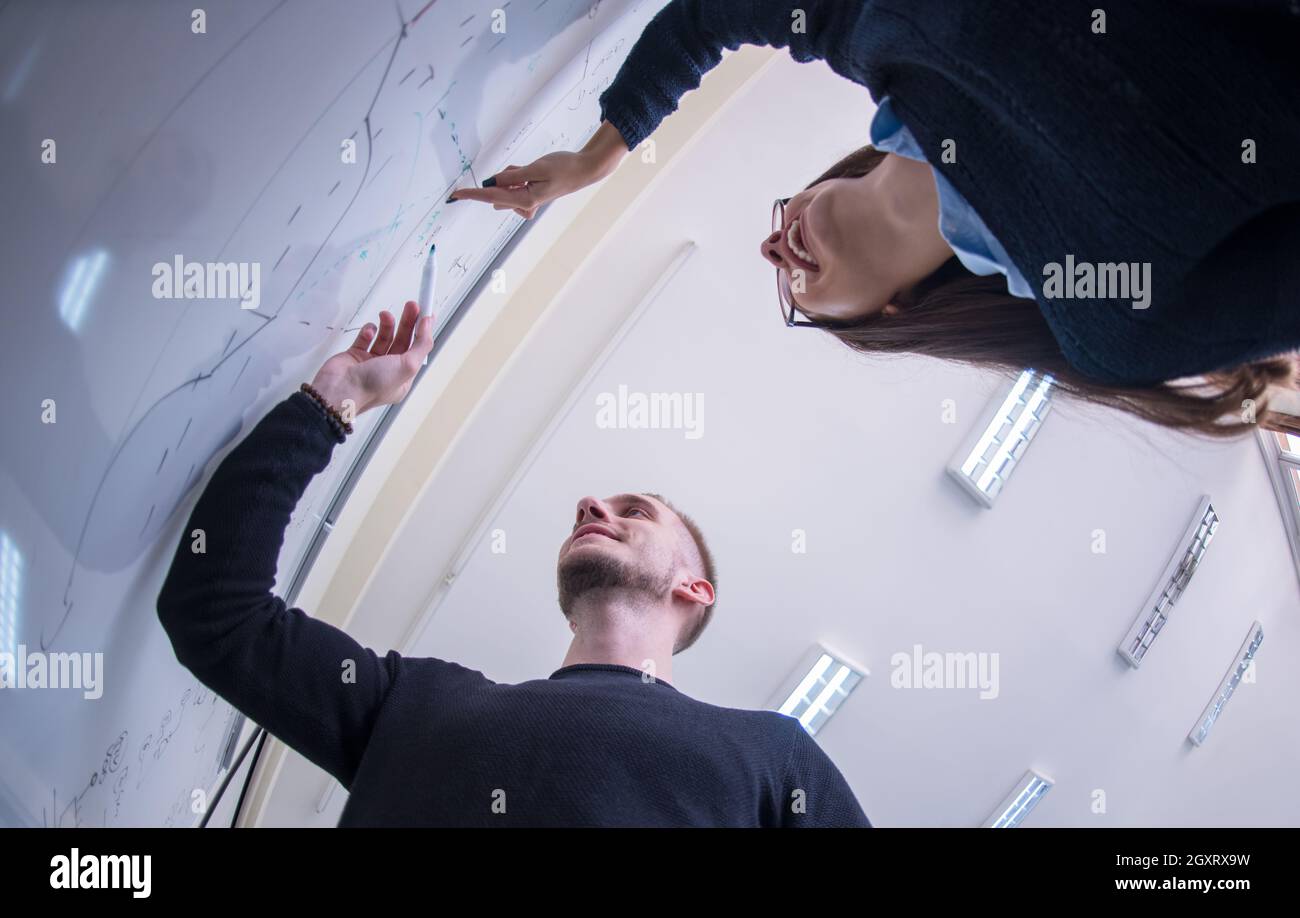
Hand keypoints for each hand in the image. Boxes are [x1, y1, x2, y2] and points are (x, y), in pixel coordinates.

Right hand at [309, 301, 433, 419]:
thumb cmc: (371, 386)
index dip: (422, 331)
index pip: (417, 349)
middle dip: (407, 322)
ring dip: (387, 325)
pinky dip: (368, 331)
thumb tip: (428, 326)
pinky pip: (365, 339)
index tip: (426, 313)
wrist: (338, 390)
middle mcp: (388, 370)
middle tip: (411, 305)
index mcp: (403, 377)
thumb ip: (421, 345)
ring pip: (384, 338)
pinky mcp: (355, 356)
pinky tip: (370, 329)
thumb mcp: (407, 366)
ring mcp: (371, 363)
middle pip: (402, 341)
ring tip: (386, 315)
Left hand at [448, 121, 627, 218]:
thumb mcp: (536, 168)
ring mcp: (527, 202)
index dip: (472, 194)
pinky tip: (532, 172)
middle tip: (525, 169)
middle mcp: (524, 204)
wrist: (583, 169)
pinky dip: (516, 177)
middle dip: (501, 179)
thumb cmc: (564, 167)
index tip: (456, 194)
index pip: (491, 195)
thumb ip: (513, 176)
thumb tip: (493, 181)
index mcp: (525, 200)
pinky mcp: (529, 196)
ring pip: (504, 188)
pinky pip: (513, 185)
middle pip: (496, 193)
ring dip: (511, 177)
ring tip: (532, 170)